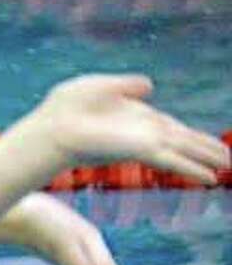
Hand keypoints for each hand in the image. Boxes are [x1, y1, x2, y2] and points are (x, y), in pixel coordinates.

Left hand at [18, 75, 228, 182]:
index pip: (172, 128)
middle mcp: (143, 132)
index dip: (192, 137)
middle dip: (207, 150)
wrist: (50, 128)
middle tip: (229, 161)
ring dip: (207, 161)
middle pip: (184, 142)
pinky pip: (173, 161)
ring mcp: (143, 142)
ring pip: (184, 153)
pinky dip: (192, 169)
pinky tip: (210, 179)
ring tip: (228, 170)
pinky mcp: (139, 150)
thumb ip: (126, 85)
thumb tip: (150, 86)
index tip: (209, 145)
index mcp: (136, 117)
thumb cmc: (65, 108)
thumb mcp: (100, 86)